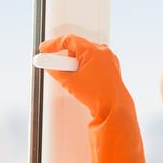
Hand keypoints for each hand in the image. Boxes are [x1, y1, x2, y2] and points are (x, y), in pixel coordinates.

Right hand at [39, 35, 147, 162]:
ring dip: (70, 63)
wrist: (120, 122)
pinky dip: (78, 73)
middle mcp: (105, 57)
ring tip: (56, 71)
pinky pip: (90, 70)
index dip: (54, 45)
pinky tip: (72, 82)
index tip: (42, 51)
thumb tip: (47, 61)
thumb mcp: (72, 82)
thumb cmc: (99, 101)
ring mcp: (110, 69)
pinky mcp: (110, 83)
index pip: (71, 41)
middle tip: (47, 58)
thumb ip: (58, 69)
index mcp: (97, 53)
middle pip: (78, 48)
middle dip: (63, 52)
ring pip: (84, 59)